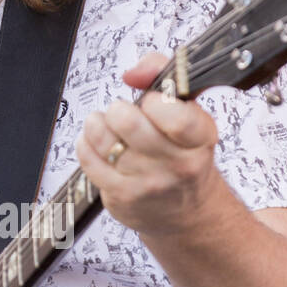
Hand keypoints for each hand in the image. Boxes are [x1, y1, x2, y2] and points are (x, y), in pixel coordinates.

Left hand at [75, 51, 220, 237]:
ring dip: (97, 124)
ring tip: (104, 124)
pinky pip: (90, 161)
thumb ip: (164, 77)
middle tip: (121, 113)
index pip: (175, 117)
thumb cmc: (183, 154)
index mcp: (200, 139)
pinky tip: (96, 142)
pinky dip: (86, 144)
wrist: (186, 212)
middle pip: (131, 125)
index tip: (149, 101)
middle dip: (118, 110)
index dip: (153, 101)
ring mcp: (148, 184)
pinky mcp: (122, 197)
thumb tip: (132, 74)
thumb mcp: (189, 113)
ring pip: (105, 141)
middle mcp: (177, 165)